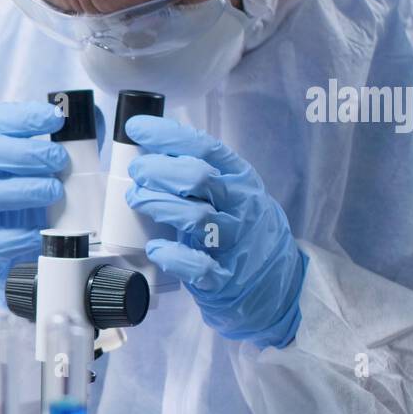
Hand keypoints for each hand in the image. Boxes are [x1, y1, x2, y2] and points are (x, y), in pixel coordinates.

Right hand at [0, 102, 69, 292]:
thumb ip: (77, 144)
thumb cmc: (49, 205)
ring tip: (54, 192)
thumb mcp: (66, 172)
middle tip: (60, 160)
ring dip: (19, 190)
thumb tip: (90, 118)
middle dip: (24, 153)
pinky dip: (12, 237)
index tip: (56, 119)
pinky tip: (38, 234)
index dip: (24, 117)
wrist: (39, 257)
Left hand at [125, 116, 306, 348]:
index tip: (138, 129)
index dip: (168, 136)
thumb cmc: (240, 231)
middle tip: (137, 173)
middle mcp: (242, 207)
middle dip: (158, 170)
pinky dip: (173, 256)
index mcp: (241, 180)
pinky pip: (199, 266)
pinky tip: (156, 248)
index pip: (205, 148)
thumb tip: (149, 153)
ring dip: (158, 205)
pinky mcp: (226, 279)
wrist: (276, 284)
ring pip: (196, 217)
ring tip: (138, 201)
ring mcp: (236, 243)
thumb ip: (197, 176)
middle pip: (198, 177)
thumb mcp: (229, 195)